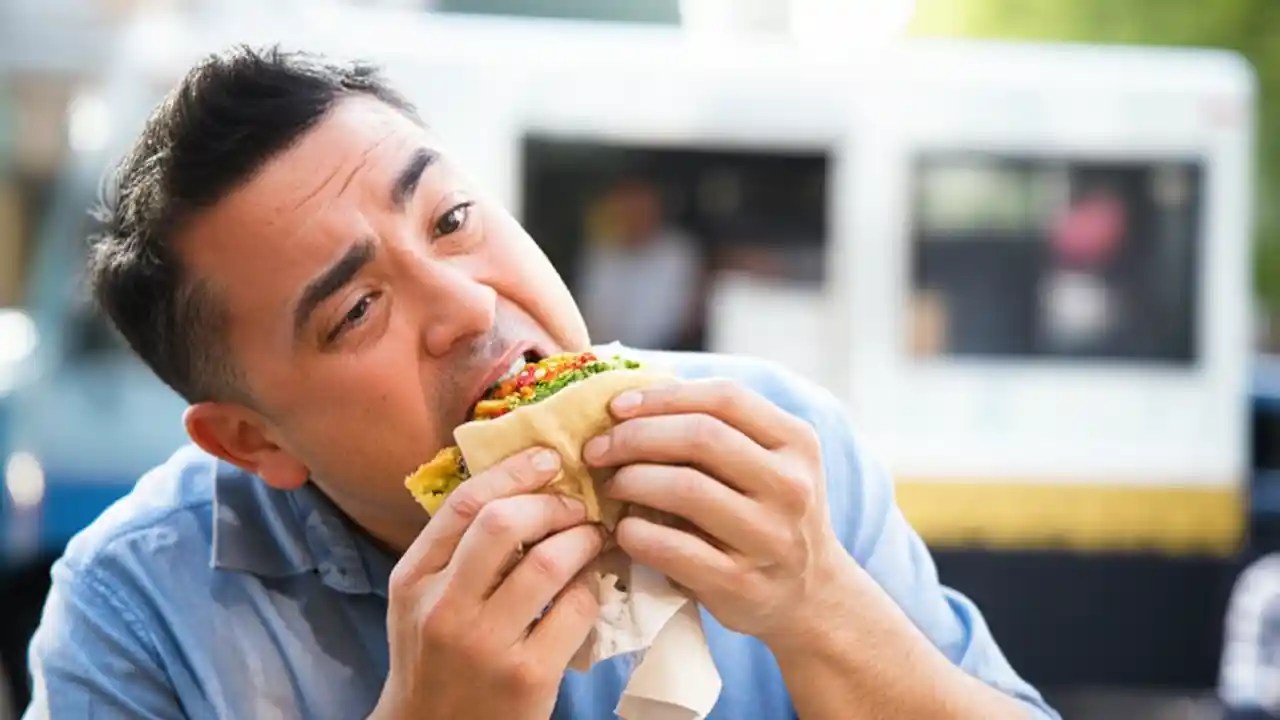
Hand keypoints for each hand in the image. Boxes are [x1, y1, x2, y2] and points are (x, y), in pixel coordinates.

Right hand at [371, 447, 604, 719]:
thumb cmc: (434, 657)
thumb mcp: (421, 599)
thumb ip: (456, 548)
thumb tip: (521, 483)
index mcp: (414, 578)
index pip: (464, 504)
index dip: (513, 471)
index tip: (548, 459)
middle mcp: (443, 608)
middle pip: (504, 523)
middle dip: (552, 503)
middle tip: (577, 506)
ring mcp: (485, 645)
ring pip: (548, 563)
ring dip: (583, 540)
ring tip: (593, 539)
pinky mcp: (528, 677)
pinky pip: (576, 610)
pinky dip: (593, 587)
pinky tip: (593, 584)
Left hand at [583, 379, 843, 642]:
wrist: (809, 595)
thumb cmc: (766, 514)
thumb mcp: (767, 463)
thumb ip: (719, 429)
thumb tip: (633, 399)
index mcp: (796, 442)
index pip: (724, 398)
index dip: (663, 396)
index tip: (617, 407)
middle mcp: (791, 486)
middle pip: (701, 437)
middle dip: (636, 437)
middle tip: (598, 450)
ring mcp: (770, 538)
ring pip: (686, 489)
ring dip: (632, 480)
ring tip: (612, 486)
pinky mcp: (742, 584)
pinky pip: (673, 548)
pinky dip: (636, 533)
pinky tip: (624, 529)